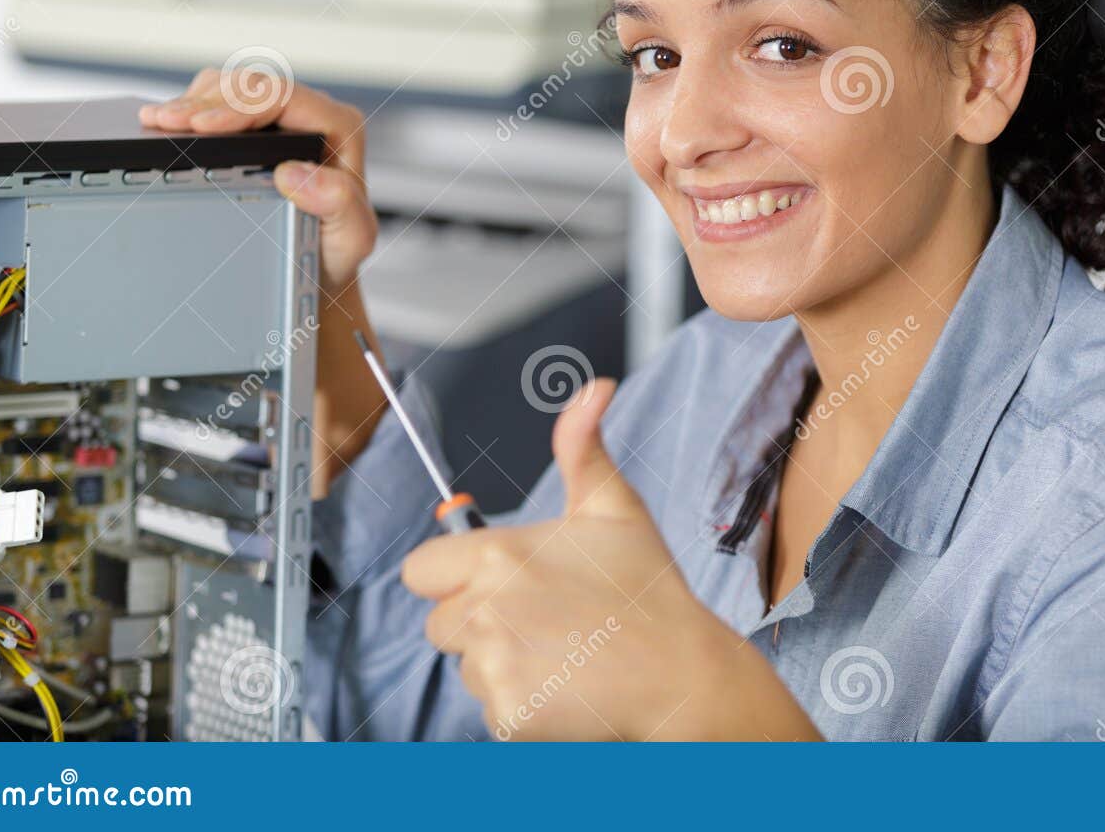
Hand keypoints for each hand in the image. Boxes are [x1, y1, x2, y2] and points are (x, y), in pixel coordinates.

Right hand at [139, 70, 374, 289]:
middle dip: (206, 101)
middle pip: (252, 86)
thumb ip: (340, 204)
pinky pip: (216, 102)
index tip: (205, 126)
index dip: (242, 107)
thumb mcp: (353, 239)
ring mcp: (276, 120)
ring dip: (191, 101)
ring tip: (159, 119)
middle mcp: (309, 116)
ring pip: (230, 87)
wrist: (312, 267)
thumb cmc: (333, 250)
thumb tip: (294, 173)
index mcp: (338, 128)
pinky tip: (162, 122)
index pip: (286, 99)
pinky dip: (187, 109)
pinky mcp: (249, 130)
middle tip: (167, 121)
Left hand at [401, 380, 820, 741]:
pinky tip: (566, 687)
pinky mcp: (507, 715)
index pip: (422, 571)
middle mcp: (485, 610)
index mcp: (498, 557)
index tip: (500, 583)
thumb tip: (593, 389)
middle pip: (440, 622)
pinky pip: (489, 709)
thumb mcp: (615, 509)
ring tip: (563, 652)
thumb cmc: (649, 591)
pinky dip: (522, 705)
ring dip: (501, 664)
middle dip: (478, 621)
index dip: (455, 576)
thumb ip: (584, 447)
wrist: (683, 674)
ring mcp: (494, 667)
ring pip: (466, 667)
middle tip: (545, 618)